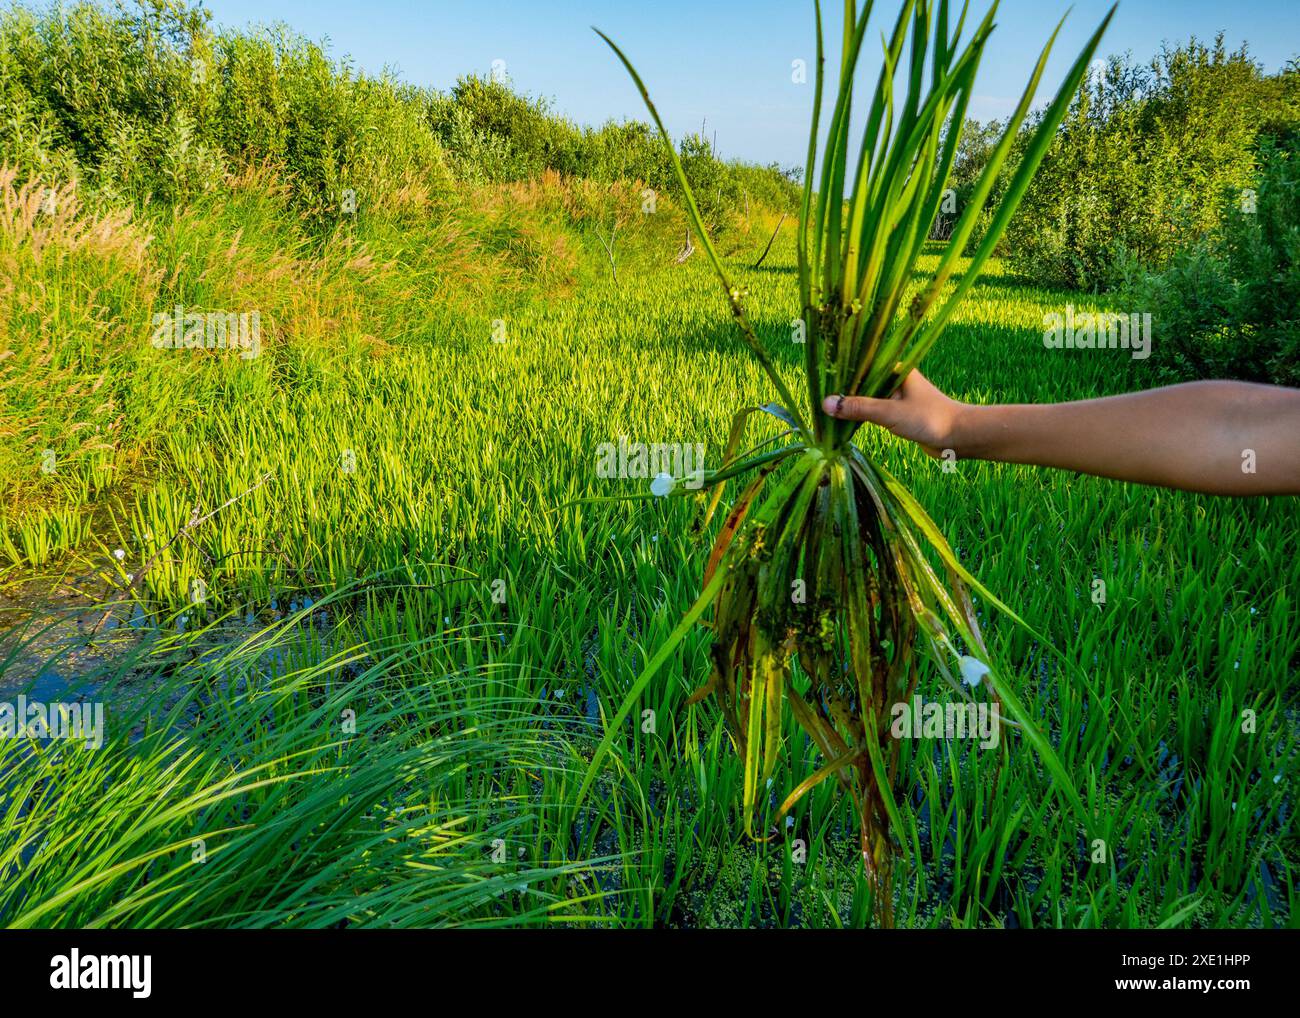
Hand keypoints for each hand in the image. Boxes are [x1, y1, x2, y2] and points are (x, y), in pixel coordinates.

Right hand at [822, 370, 963, 456]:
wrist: (960, 437)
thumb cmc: (929, 419)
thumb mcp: (890, 413)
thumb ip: (859, 408)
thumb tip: (826, 404)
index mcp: (896, 368)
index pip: (861, 364)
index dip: (840, 372)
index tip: (819, 380)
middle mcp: (895, 378)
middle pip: (861, 381)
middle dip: (842, 390)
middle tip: (817, 399)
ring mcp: (897, 396)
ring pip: (866, 397)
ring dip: (851, 404)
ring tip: (826, 412)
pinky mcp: (899, 412)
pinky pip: (873, 410)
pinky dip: (860, 415)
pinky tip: (845, 422)